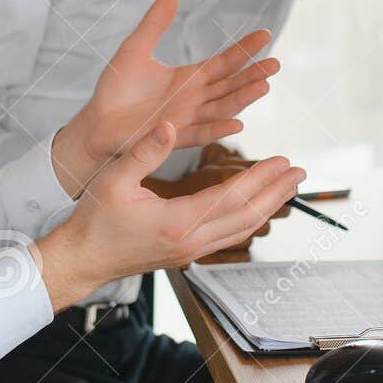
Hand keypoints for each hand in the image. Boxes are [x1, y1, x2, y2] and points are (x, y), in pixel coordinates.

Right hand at [34, 123, 304, 309]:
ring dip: (268, 207)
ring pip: (241, 230)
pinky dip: (248, 218)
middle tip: (299, 173)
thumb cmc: (95, 220)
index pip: (231, 198)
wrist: (83, 259)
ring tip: (287, 187)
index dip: (259, 178)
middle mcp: (191, 241)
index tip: (282, 160)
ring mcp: (191, 252)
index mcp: (177, 222)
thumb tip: (168, 124)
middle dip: (276, 193)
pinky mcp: (187, 253)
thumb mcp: (115, 179)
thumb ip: (145, 151)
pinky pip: (228, 236)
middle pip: (247, 217)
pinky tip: (257, 206)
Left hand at [51, 0, 277, 194]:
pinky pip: (200, 134)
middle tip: (275, 63)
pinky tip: (238, 123)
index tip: (265, 34)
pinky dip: (218, 129)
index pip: (224, 62)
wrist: (97, 121)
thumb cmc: (116, 89)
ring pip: (222, 108)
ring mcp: (187, 119)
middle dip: (252, 75)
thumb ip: (155, 23)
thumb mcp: (135, 48)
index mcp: (190, 78)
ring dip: (242, 99)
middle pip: (231, 85)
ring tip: (263, 85)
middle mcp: (195, 99)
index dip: (244, 49)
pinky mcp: (172, 137)